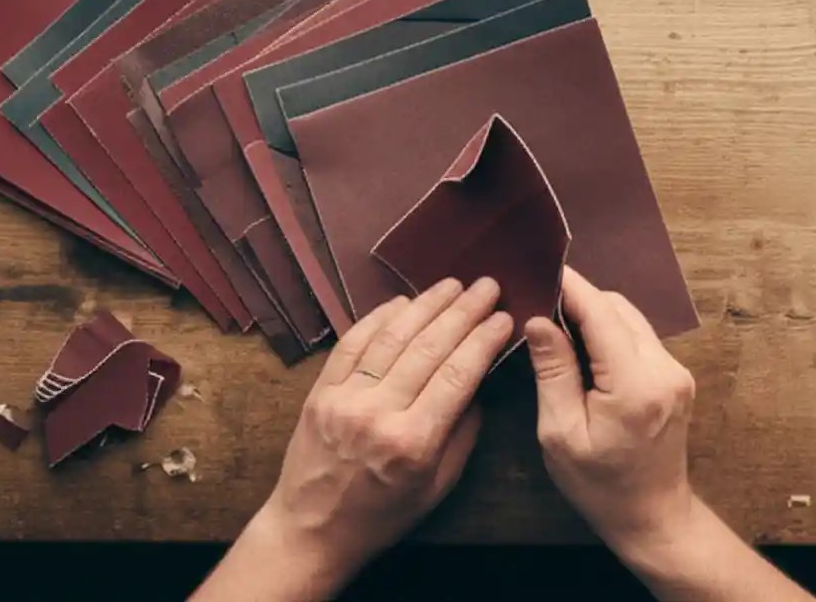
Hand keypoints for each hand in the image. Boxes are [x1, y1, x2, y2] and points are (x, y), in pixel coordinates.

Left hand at [195, 277, 512, 599]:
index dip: (483, 341)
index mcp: (413, 443)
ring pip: (391, 338)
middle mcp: (378, 413)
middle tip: (487, 286)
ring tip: (452, 284)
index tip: (504, 318)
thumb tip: (478, 383)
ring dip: (425, 305)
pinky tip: (403, 303)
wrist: (311, 530)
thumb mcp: (437, 487)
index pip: (457, 375)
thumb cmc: (382, 516)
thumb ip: (463, 434)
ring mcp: (344, 398)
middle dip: (463, 312)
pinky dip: (378, 318)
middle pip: (428, 348)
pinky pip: (352, 344)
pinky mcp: (320, 391)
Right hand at [527, 268, 813, 600]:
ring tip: (556, 324)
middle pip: (618, 309)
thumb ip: (552, 372)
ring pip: (631, 318)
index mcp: (634, 386)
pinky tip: (583, 347)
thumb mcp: (560, 433)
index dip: (570, 286)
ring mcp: (676, 372)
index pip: (601, 314)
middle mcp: (664, 370)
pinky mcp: (676, 377)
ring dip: (596, 314)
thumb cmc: (599, 486)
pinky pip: (639, 338)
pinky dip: (610, 333)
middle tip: (538, 300)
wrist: (652, 517)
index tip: (540, 267)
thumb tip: (539, 321)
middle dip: (579, 299)